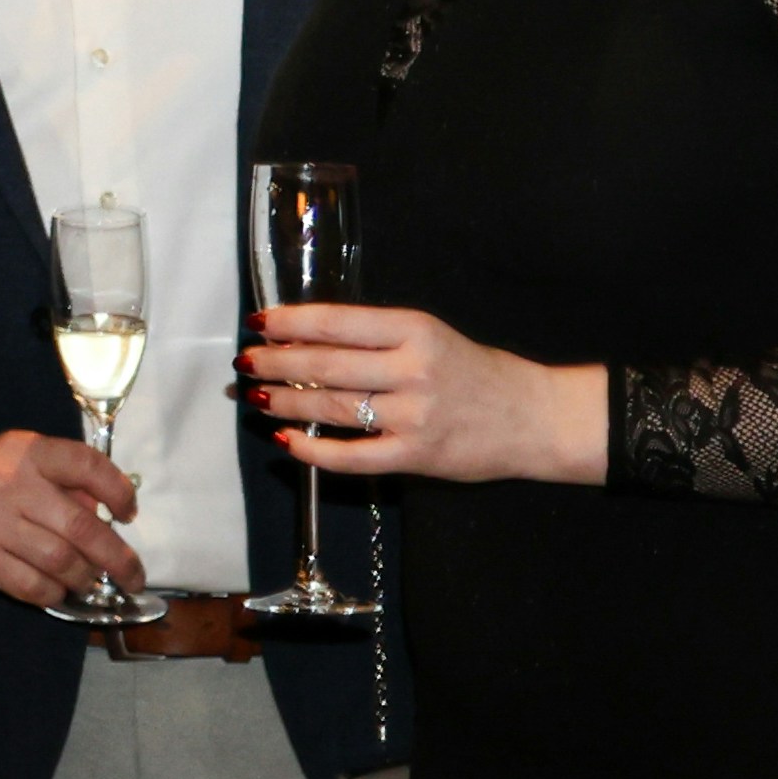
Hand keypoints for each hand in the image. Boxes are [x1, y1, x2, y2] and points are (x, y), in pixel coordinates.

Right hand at [0, 430, 143, 605]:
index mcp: (21, 451)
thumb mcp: (8, 458)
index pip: (85, 465)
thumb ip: (55, 477)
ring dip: (87, 578)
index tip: (128, 512)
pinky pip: (33, 586)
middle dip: (117, 556)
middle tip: (132, 573)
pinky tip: (59, 590)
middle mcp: (8, 484)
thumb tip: (104, 506)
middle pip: (82, 526)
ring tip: (91, 581)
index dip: (117, 490)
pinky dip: (55, 593)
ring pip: (62, 561)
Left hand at [241, 299, 608, 484]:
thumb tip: (304, 338)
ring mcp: (413, 415)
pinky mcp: (415, 456)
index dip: (288, 323)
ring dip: (285, 402)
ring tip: (258, 397)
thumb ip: (375, 338)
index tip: (258, 324)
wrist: (533, 417)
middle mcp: (412, 369)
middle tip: (244, 364)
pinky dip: (313, 449)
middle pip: (324, 365)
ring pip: (331, 407)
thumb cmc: (474, 372)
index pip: (335, 322)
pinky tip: (287, 439)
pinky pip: (351, 456)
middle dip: (275, 363)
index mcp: (414, 330)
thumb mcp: (429, 337)